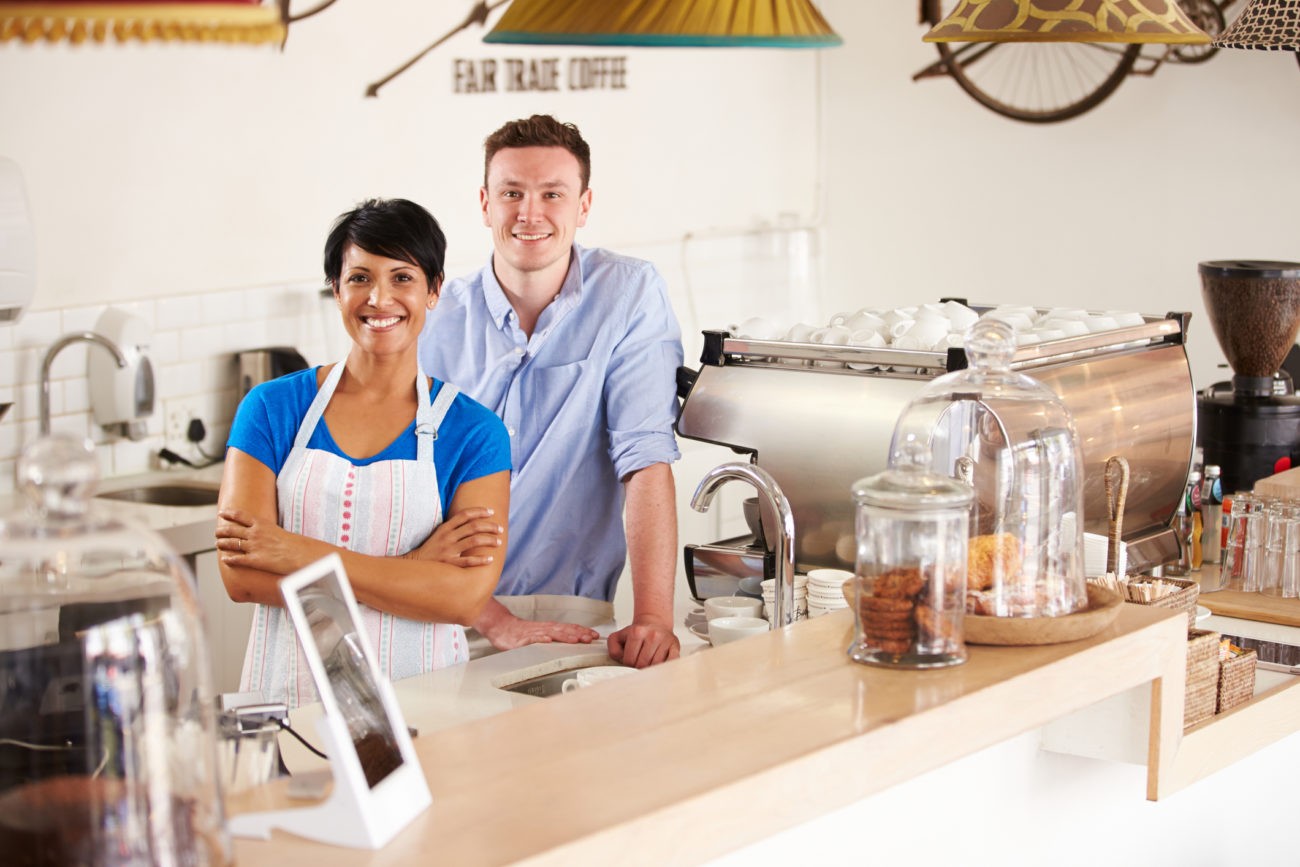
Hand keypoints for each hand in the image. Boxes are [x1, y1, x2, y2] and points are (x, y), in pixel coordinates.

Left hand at [215, 508, 314, 574]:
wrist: (300, 554)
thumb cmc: (295, 544)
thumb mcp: (280, 532)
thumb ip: (269, 532)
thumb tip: (266, 534)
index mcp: (262, 524)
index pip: (240, 516)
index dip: (229, 514)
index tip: (221, 513)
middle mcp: (255, 534)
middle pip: (232, 530)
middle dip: (222, 531)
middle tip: (217, 532)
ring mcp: (253, 547)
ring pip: (232, 543)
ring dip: (222, 543)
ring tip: (218, 544)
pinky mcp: (255, 560)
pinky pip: (237, 559)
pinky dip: (229, 559)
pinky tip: (225, 560)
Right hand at [411, 507, 502, 566]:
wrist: (415, 565)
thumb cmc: (430, 549)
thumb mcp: (439, 533)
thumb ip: (453, 527)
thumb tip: (472, 520)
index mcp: (445, 528)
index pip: (465, 515)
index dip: (480, 511)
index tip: (491, 512)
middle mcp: (448, 537)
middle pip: (473, 527)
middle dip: (489, 526)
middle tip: (499, 529)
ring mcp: (449, 550)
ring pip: (474, 541)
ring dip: (489, 540)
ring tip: (499, 542)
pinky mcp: (450, 564)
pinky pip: (468, 561)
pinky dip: (481, 560)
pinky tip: (490, 559)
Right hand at [473, 599, 599, 650]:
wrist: (501, 627)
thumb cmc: (521, 633)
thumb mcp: (541, 634)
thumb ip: (554, 637)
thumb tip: (572, 641)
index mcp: (550, 628)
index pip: (570, 628)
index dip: (583, 631)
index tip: (595, 635)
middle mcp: (545, 629)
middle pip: (564, 630)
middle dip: (578, 634)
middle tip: (590, 638)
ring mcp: (534, 633)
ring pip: (552, 633)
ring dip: (565, 636)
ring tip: (575, 640)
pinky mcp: (523, 639)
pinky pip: (533, 639)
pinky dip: (541, 639)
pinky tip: (548, 640)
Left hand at [607, 617, 679, 667]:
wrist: (654, 623)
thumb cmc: (637, 633)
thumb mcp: (619, 636)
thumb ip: (613, 648)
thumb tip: (620, 658)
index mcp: (637, 632)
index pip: (629, 660)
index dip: (628, 664)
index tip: (630, 660)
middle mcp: (652, 635)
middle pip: (642, 664)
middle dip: (638, 667)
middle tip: (639, 662)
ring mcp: (665, 640)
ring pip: (656, 666)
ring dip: (651, 668)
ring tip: (648, 661)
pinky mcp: (675, 645)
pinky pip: (671, 662)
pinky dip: (665, 666)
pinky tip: (660, 663)